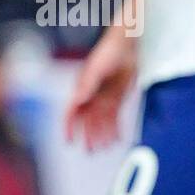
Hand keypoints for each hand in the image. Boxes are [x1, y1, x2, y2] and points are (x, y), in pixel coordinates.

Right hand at [64, 21, 137, 150]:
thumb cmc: (108, 51)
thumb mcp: (96, 68)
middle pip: (86, 120)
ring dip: (102, 134)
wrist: (126, 45)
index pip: (71, 110)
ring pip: (101, 122)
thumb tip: (77, 98)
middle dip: (87, 135)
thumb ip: (87, 84)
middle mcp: (91, 95)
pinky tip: (117, 138)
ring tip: (105, 147)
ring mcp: (104, 97)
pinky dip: (115, 128)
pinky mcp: (117, 98)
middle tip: (90, 150)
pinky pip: (114, 117)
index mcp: (82, 88)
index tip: (68, 140)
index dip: (68, 126)